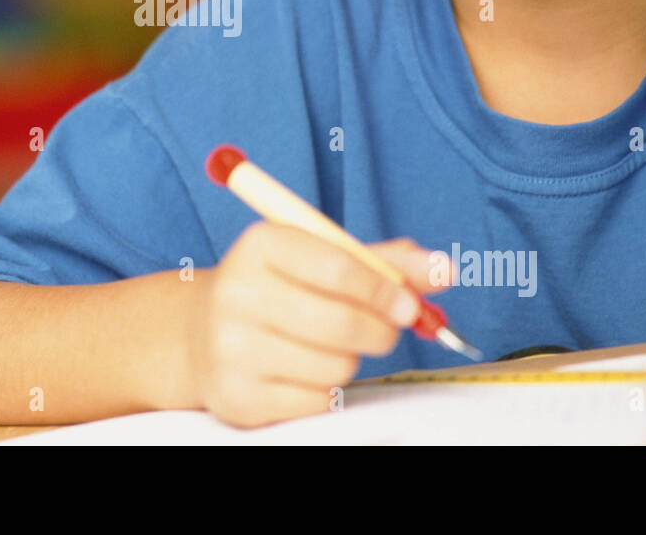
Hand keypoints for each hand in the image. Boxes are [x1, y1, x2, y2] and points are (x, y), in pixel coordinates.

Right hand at [184, 223, 448, 427]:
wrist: (201, 333)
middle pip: (343, 323)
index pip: (341, 267)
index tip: (408, 304)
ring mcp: (233, 347)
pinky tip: (303, 370)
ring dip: (349, 360)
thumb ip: (383, 262)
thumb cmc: (277, 288)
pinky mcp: (237, 395)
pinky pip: (317, 400)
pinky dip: (325, 389)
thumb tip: (445, 269)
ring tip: (327, 346)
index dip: (386, 289)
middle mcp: (239, 292)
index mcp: (262, 245)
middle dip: (380, 331)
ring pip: (336, 366)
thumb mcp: (321, 259)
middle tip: (384, 330)